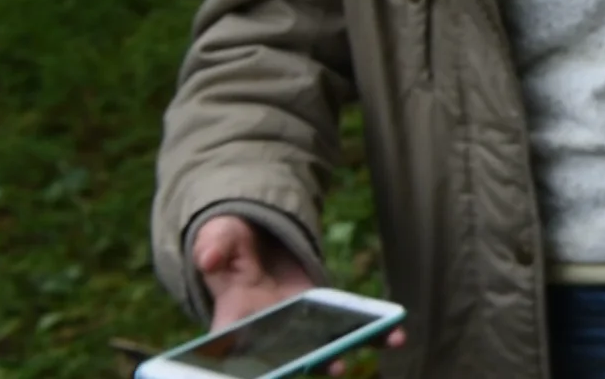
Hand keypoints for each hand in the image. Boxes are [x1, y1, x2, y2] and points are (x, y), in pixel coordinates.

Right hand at [193, 214, 406, 374]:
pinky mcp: (322, 314)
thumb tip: (207, 256)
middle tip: (334, 365)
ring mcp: (298, 327)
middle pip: (288, 356)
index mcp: (233, 319)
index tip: (257, 376)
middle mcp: (267, 332)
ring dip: (352, 350)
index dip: (242, 369)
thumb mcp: (220, 239)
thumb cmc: (229, 246)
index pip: (234, 350)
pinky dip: (371, 332)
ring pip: (324, 348)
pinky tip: (396, 333)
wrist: (254, 244)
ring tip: (382, 345)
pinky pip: (346, 328)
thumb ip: (215, 247)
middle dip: (311, 363)